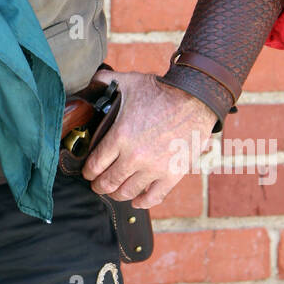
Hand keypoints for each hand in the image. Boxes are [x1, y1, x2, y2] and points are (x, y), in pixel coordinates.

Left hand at [80, 67, 215, 209]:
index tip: (88, 172)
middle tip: (97, 185)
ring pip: (128, 192)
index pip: (95, 165)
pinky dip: (142, 202)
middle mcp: (134, 157)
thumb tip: (89, 81)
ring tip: (114, 191)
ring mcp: (154, 168)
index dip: (88, 171)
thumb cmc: (161, 91)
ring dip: (117, 194)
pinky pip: (154, 197)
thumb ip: (104, 82)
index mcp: (120, 137)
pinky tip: (136, 201)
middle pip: (108, 182)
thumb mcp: (128, 82)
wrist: (195, 100)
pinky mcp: (172, 174)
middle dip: (99, 186)